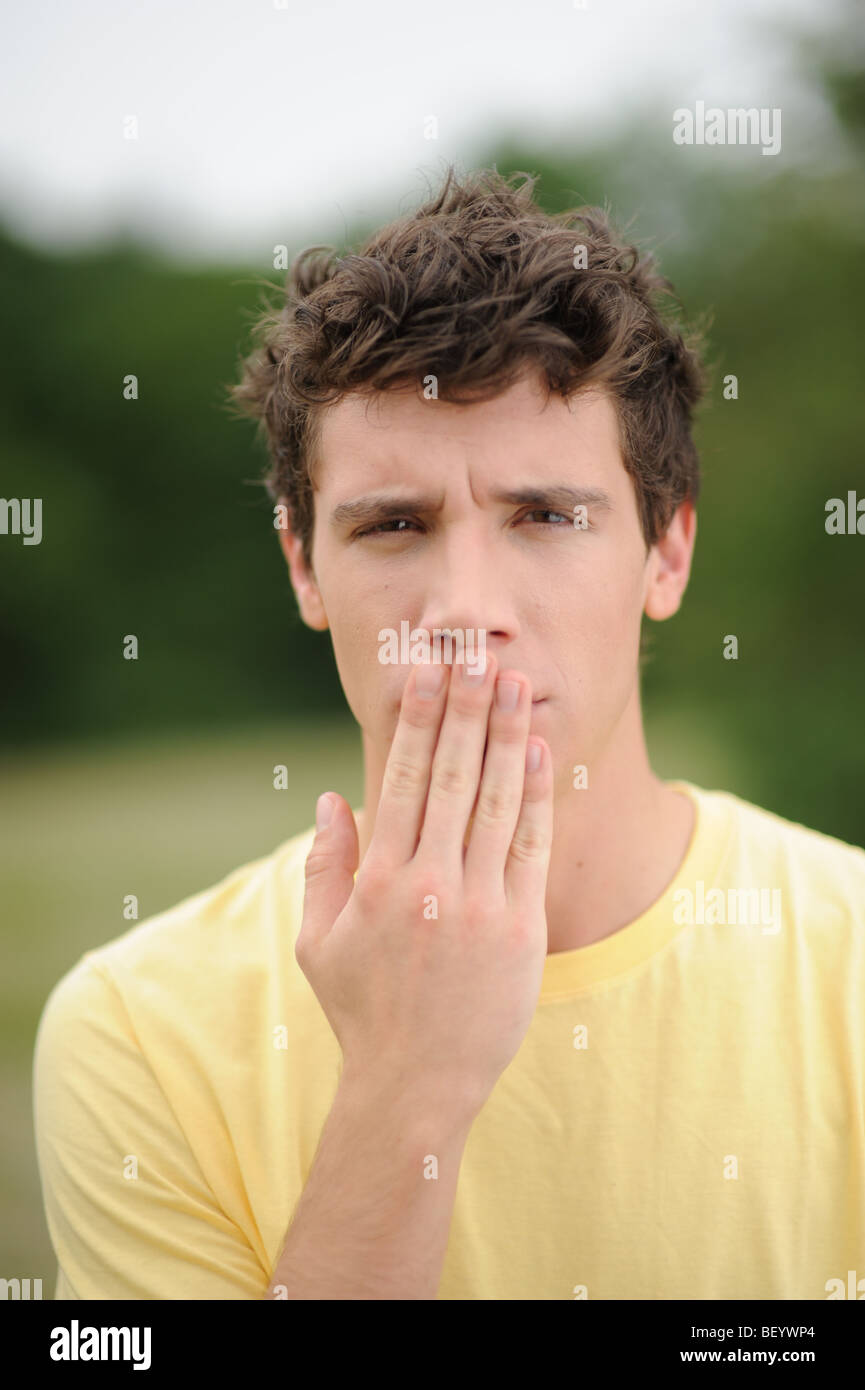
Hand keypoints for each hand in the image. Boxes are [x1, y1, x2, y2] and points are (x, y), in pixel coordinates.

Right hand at [295, 654, 553, 1117]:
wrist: (416, 1084)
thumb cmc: (363, 1010)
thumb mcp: (317, 941)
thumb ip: (324, 866)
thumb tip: (333, 797)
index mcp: (378, 880)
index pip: (402, 779)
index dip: (417, 720)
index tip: (427, 672)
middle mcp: (428, 883)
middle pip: (452, 776)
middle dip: (466, 710)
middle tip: (476, 656)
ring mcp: (479, 904)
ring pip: (496, 801)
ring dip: (507, 737)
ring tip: (516, 685)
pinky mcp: (521, 928)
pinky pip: (530, 847)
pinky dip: (534, 796)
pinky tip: (539, 752)